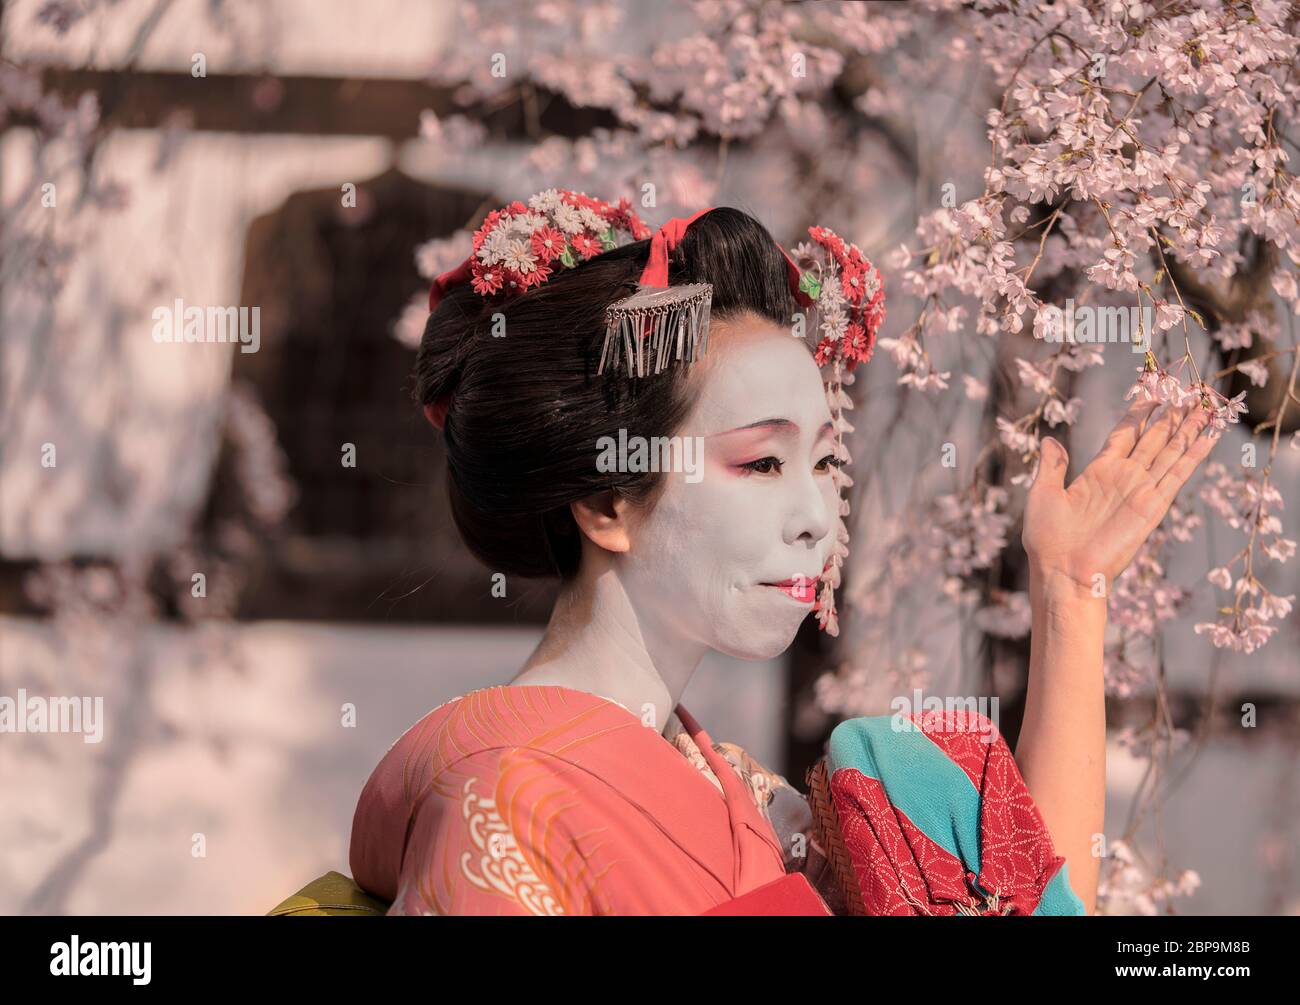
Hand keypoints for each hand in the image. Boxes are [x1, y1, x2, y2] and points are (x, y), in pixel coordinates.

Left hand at [1022, 397, 1220, 594]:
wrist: (1063, 571)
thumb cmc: (1047, 538)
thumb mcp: (1043, 493)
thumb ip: (1052, 465)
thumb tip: (1050, 439)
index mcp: (1099, 471)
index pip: (1126, 433)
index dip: (1140, 411)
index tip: (1153, 389)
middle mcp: (1124, 476)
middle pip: (1155, 437)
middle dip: (1172, 414)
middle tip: (1191, 389)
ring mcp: (1141, 489)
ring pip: (1171, 450)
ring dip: (1188, 427)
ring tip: (1206, 404)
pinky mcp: (1153, 505)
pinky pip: (1178, 473)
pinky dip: (1195, 453)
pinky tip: (1210, 434)